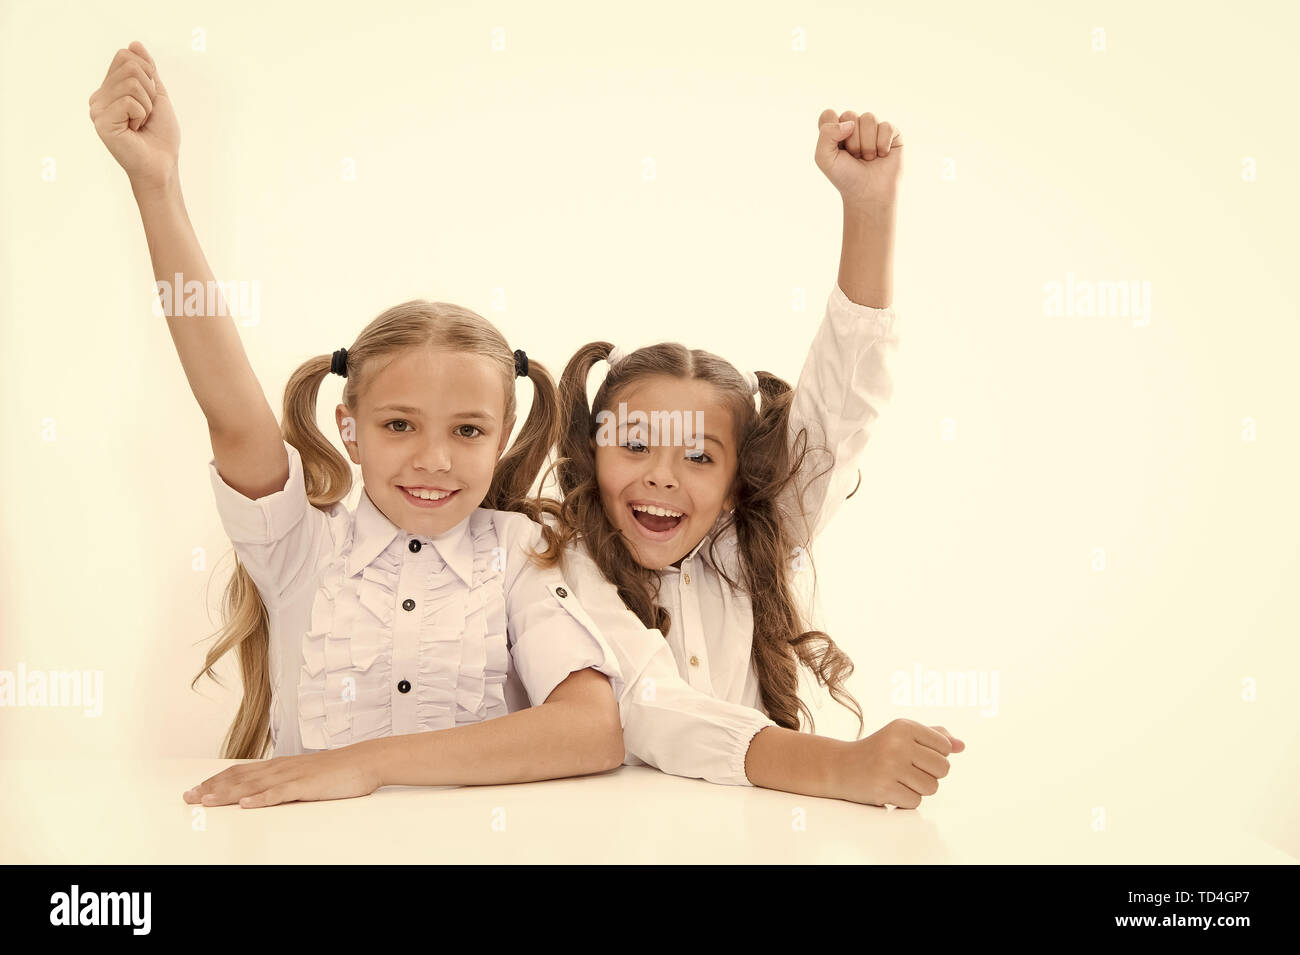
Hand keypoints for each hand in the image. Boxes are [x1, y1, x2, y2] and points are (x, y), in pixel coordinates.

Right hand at [88, 41, 179, 190]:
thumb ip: (146, 70)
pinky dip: (141, 114)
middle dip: (149, 90)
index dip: (148, 75)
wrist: (162, 164)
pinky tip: (134, 130)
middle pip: (129, 65)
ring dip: (147, 105)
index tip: (149, 100)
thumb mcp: (157, 95)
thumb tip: (134, 44)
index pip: (125, 57)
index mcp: (109, 90)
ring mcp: (97, 109)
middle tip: (146, 114)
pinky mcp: (102, 121)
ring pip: (132, 82)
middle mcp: (98, 97)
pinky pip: (129, 101)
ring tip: (140, 123)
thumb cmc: (160, 136)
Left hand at [182, 746, 383, 808]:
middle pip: (239, 778)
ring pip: (253, 785)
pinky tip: (246, 804)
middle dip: (212, 787)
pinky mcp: (305, 785)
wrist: (364, 761)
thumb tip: (263, 792)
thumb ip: (284, 782)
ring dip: (227, 793)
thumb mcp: (305, 775)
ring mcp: (292, 775)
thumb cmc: (338, 771)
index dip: (216, 781)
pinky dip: (261, 798)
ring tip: (206, 801)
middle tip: (189, 797)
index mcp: (280, 766)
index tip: (196, 789)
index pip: (240, 772)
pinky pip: (279, 793)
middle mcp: (281, 768)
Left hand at [814, 108, 901, 211]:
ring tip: (868, 158)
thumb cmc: (845, 177)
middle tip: (855, 157)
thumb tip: (850, 123)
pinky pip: (886, 126)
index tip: (836, 149)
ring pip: (868, 118)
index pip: (828, 114)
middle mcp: (853, 126)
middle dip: (851, 141)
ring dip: (867, 144)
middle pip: (849, 115)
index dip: (831, 131)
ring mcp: (873, 127)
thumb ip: (826, 135)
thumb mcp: (824, 159)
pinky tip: (882, 155)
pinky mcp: (891, 132)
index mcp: (834, 130)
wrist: (869, 194)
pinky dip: (882, 145)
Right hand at [837, 719, 962, 807]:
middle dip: (930, 774)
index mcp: (904, 726)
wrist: (839, 766)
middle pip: (943, 769)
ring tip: (899, 780)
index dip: (934, 756)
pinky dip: (906, 800)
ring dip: (919, 788)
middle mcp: (898, 743)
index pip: (945, 747)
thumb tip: (961, 745)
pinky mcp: (885, 788)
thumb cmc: (877, 750)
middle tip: (907, 770)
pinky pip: (916, 801)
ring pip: (932, 787)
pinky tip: (890, 789)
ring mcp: (891, 766)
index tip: (914, 755)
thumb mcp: (902, 735)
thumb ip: (933, 736)